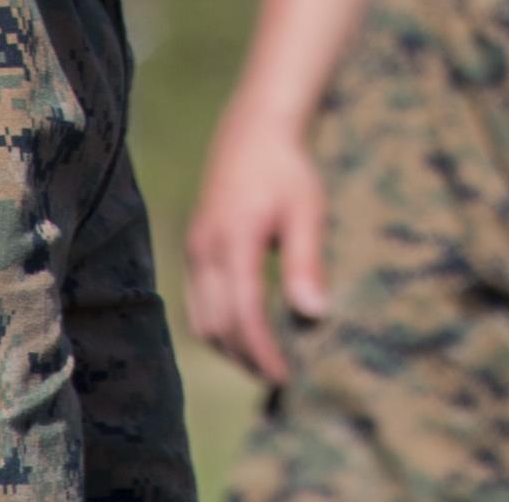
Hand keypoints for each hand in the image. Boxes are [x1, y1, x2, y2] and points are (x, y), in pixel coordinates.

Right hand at [183, 118, 331, 384]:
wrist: (253, 130)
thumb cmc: (287, 169)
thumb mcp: (307, 211)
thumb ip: (306, 263)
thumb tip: (314, 315)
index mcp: (234, 242)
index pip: (244, 315)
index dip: (263, 352)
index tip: (286, 377)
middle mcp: (205, 251)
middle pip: (218, 326)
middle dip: (246, 358)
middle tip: (279, 377)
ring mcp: (194, 250)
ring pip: (202, 320)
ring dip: (230, 347)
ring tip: (265, 360)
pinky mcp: (194, 249)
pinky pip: (198, 303)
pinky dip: (220, 327)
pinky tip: (247, 331)